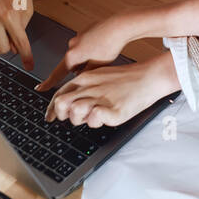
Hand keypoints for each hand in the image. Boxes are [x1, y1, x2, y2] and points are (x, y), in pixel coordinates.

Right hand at [0, 0, 33, 67]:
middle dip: (9, 46)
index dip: (26, 57)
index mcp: (10, 16)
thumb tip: (14, 49)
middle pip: (2, 50)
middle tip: (13, 35)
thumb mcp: (27, 9)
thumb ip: (22, 30)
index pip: (20, 44)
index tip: (29, 66)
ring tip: (4, 25)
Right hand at [36, 12, 139, 91]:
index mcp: (72, 55)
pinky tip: (104, 47)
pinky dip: (93, 48)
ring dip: (88, 57)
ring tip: (103, 54)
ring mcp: (78, 36)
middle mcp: (72, 44)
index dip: (49, 83)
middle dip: (82, 68)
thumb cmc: (110, 45)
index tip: (40, 88)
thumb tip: (79, 76)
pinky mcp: (86, 31)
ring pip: (80, 54)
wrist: (119, 26)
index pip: (57, 73)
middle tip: (97, 66)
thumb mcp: (97, 67)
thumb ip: (84, 74)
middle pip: (72, 64)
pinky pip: (86, 44)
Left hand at [44, 53, 178, 127]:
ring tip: (95, 116)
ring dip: (81, 119)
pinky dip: (97, 121)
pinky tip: (104, 117)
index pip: (59, 94)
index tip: (50, 117)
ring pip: (75, 112)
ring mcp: (101, 98)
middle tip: (76, 118)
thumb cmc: (126, 79)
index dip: (52, 109)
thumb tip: (71, 104)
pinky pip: (95, 118)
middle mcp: (90, 87)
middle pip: (62, 104)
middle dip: (65, 116)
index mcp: (85, 78)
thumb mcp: (99, 77)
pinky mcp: (113, 109)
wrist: (148, 77)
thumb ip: (84, 88)